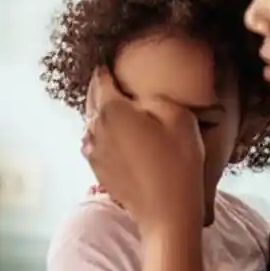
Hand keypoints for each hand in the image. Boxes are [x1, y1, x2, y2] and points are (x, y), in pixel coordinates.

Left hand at [83, 68, 204, 229]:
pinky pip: (95, 142)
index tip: (106, 58)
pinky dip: (101, 133)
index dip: (105, 67)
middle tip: (106, 76)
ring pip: (91, 122)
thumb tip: (139, 100)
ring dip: (98, 111)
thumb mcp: (178, 116)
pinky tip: (112, 133)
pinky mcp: (97, 169)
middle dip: (98, 87)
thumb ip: (153, 98)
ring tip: (111, 104)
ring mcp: (93, 151)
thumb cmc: (177, 162)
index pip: (101, 79)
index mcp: (112, 110)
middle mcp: (95, 128)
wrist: (166, 212)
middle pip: (92, 99)